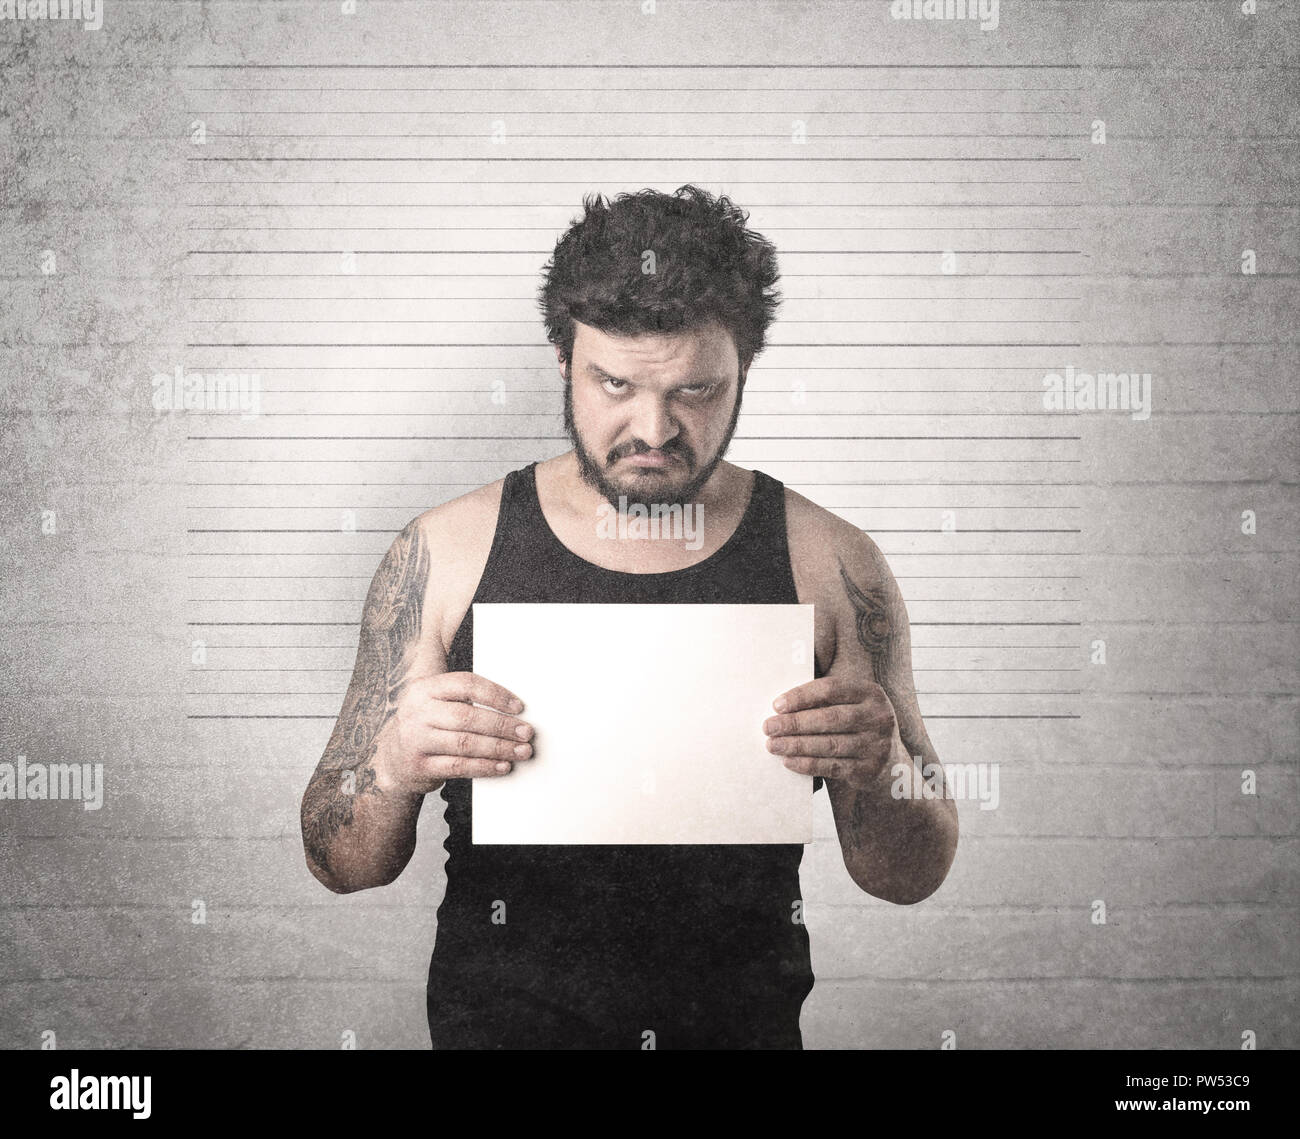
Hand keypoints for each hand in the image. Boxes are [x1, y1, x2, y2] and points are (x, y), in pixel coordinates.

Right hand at [372, 671, 533, 794]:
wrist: (392, 759)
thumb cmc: (427, 725)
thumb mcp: (435, 702)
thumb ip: (465, 696)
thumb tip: (513, 705)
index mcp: (425, 688)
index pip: (465, 684)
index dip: (495, 694)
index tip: (519, 706)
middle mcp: (417, 711)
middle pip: (467, 716)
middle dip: (502, 725)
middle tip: (526, 732)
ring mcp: (415, 740)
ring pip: (465, 743)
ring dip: (499, 748)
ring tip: (521, 750)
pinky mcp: (418, 766)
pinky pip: (458, 766)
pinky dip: (484, 767)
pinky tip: (502, 766)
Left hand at [763, 676, 898, 788]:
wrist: (887, 760)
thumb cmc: (854, 723)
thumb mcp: (850, 702)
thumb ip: (823, 695)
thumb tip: (781, 700)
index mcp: (870, 692)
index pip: (831, 689)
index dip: (802, 696)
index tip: (777, 705)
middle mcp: (878, 717)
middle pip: (830, 718)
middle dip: (795, 723)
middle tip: (768, 727)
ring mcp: (876, 744)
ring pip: (830, 744)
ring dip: (796, 745)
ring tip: (773, 745)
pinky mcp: (869, 769)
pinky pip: (832, 767)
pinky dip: (808, 764)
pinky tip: (788, 761)